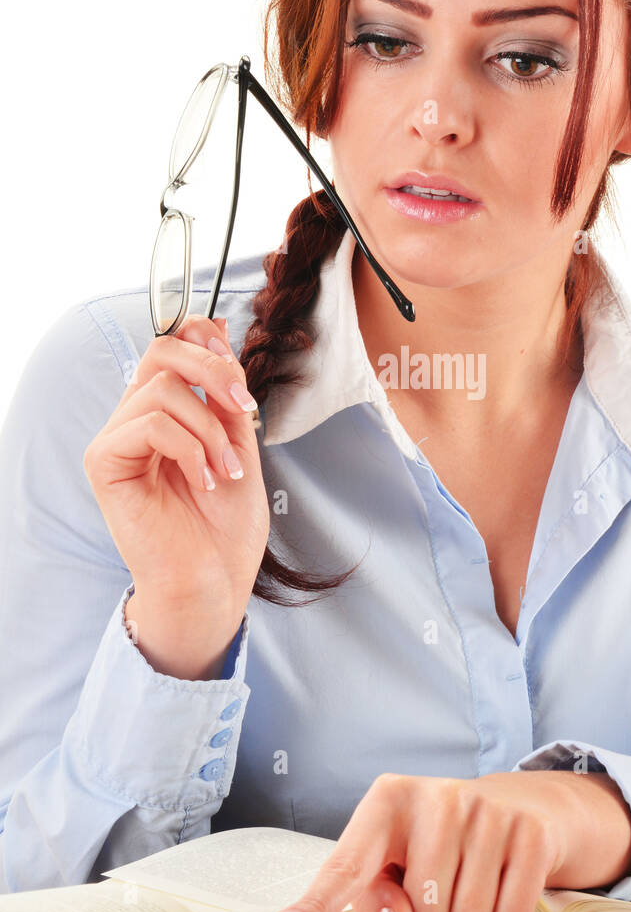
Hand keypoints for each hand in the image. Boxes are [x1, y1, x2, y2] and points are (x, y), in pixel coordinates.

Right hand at [83, 313, 270, 672]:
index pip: (172, 344)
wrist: (213, 583)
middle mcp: (135, 419)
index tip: (241, 379)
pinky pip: (150, 424)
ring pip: (162, 388)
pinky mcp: (105, 463)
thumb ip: (226, 393)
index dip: (206, 342)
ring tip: (226, 470)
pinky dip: (191, 448)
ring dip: (210, 427)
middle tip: (245, 408)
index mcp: (166, 412)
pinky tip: (206, 481)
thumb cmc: (224, 527)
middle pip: (161, 350)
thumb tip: (215, 328)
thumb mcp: (239, 444)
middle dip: (213, 369)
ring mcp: (117, 440)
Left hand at [269, 772, 577, 911]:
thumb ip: (376, 894)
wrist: (519, 804)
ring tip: (469, 884)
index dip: (317, 904)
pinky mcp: (529, 832)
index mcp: (388, 800)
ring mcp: (486, 811)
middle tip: (441, 887)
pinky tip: (502, 882)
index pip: (347, 864)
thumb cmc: (441, 837)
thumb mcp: (396, 855)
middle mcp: (437, 797)